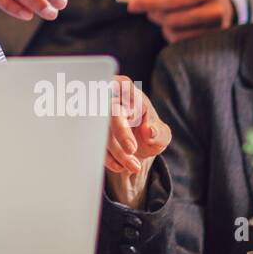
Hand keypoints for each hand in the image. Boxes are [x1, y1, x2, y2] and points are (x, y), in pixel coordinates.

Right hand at [104, 75, 169, 208]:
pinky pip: (94, 143)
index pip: (123, 88)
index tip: (127, 111)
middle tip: (132, 150)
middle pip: (111, 111)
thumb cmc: (150, 134)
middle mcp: (110, 100)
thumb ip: (159, 133)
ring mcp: (98, 115)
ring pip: (103, 131)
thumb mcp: (161, 135)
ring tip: (134, 165)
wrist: (137, 149)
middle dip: (121, 132)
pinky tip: (120, 166)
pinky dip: (107, 157)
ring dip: (117, 151)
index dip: (123, 94)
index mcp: (129, 93)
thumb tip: (149, 131)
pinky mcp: (91, 131)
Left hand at [127, 0, 233, 43]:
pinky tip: (178, 25)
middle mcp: (215, 10)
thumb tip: (139, 1)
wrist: (223, 0)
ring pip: (173, 32)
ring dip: (162, 24)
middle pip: (171, 19)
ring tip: (169, 14)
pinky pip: (179, 42)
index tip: (132, 6)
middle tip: (153, 8)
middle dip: (154, 14)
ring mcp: (215, 29)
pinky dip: (171, 34)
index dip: (149, 3)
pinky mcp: (210, 41)